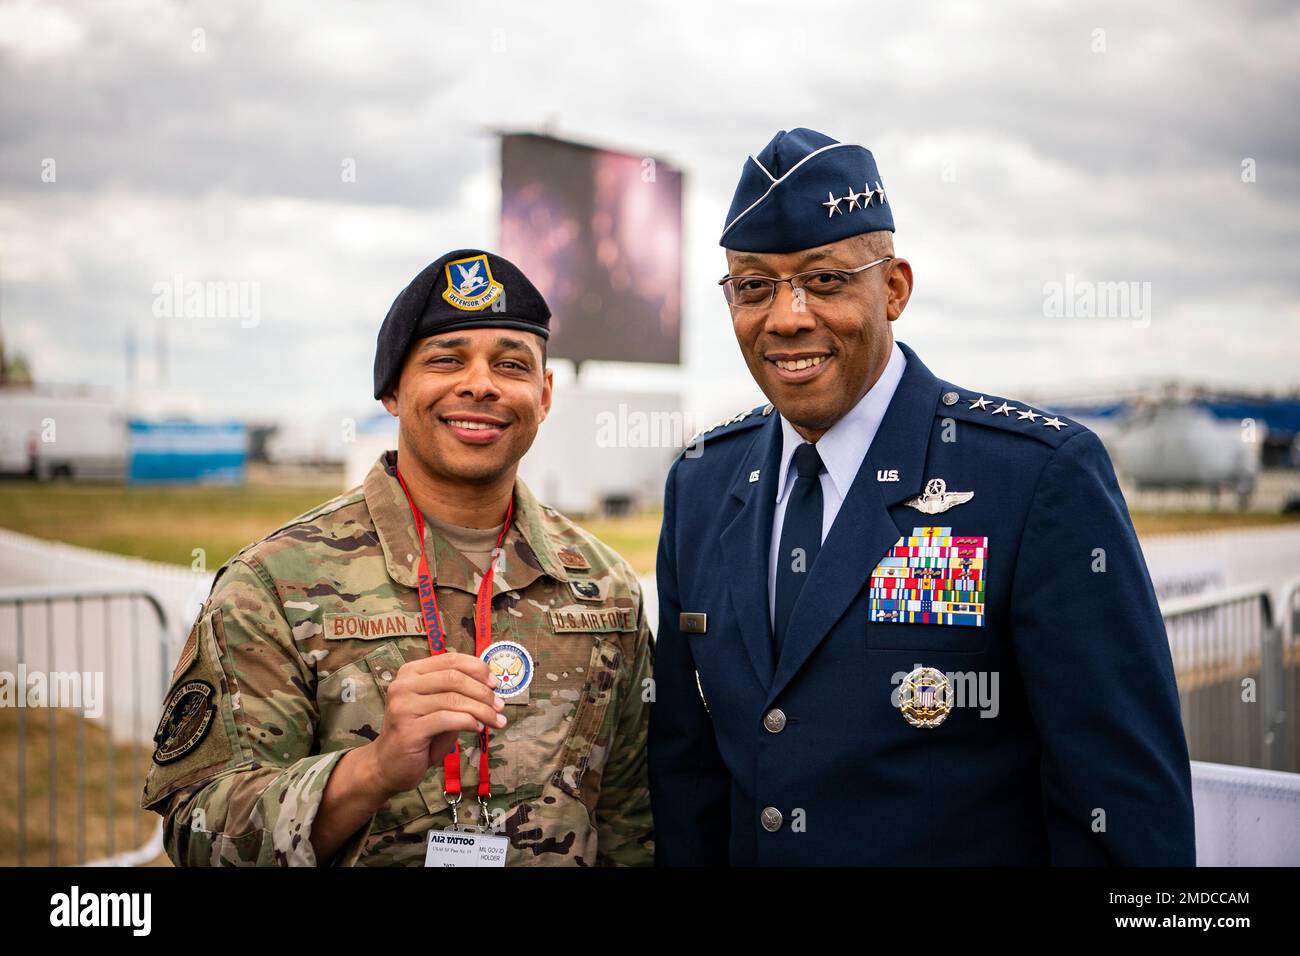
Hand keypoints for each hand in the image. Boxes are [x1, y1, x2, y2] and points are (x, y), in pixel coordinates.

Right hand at [369, 652, 506, 796]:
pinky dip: (468, 722)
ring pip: (454, 699)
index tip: (495, 683)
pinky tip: (478, 728)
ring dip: (482, 710)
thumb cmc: (419, 735)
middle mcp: (403, 685)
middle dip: (483, 692)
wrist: (388, 766)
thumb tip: (491, 684)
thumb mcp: (439, 707)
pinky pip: (447, 719)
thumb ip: (457, 692)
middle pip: (454, 678)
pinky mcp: (408, 729)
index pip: (451, 660)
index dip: (478, 669)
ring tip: (496, 721)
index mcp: (411, 672)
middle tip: (500, 705)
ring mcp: (403, 706)